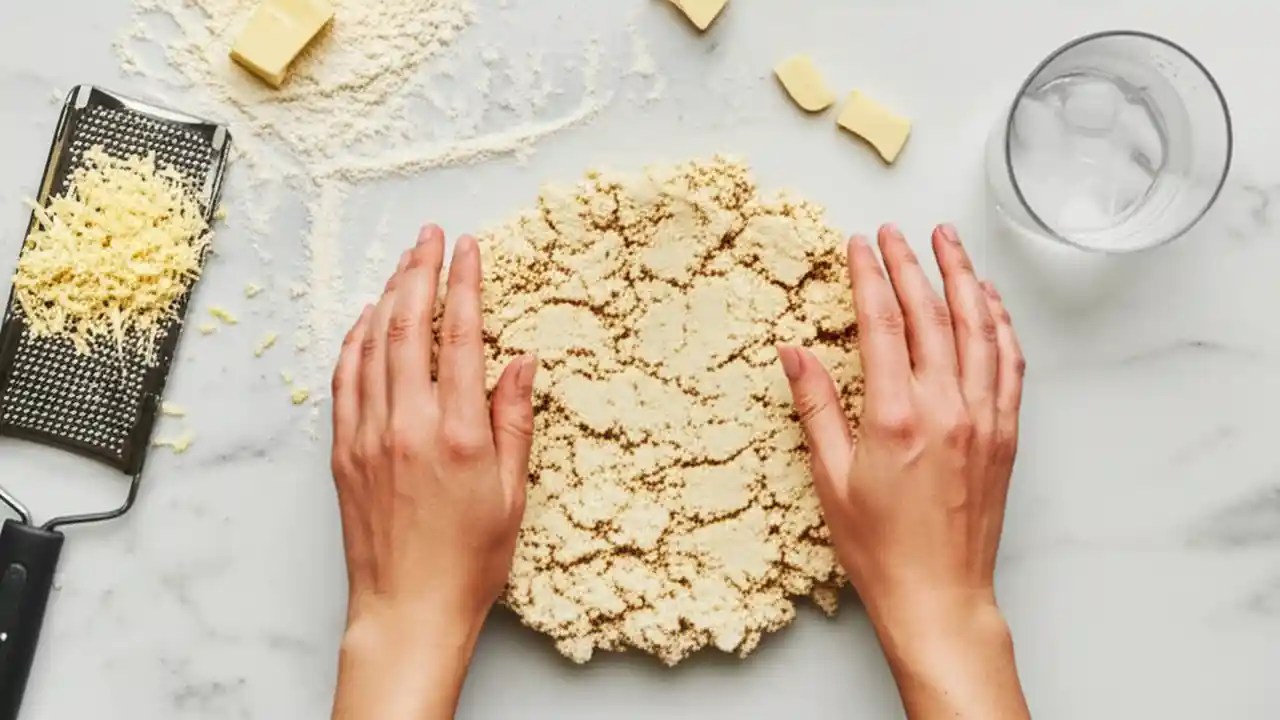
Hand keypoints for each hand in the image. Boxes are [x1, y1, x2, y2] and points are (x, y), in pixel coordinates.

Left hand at [329, 225, 536, 719]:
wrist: (407, 609)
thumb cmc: (469, 559)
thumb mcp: (512, 492)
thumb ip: (515, 419)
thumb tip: (522, 360)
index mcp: (459, 432)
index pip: (460, 336)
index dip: (464, 283)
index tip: (469, 247)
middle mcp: (407, 424)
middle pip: (408, 325)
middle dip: (419, 271)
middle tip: (430, 235)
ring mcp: (368, 435)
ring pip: (370, 344)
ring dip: (386, 297)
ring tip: (403, 265)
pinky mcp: (343, 452)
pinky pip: (344, 378)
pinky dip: (354, 341)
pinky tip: (366, 323)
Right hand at [778, 224, 1027, 718]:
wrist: (939, 596)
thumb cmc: (877, 546)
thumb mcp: (831, 477)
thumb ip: (816, 407)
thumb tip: (793, 351)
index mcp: (896, 416)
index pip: (884, 323)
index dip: (871, 276)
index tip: (860, 243)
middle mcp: (947, 407)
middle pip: (932, 314)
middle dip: (913, 264)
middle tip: (897, 231)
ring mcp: (984, 417)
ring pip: (980, 327)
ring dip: (964, 278)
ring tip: (949, 242)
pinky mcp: (1006, 433)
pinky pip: (1009, 362)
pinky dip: (1000, 323)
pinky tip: (989, 301)